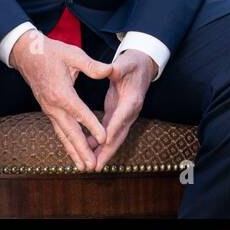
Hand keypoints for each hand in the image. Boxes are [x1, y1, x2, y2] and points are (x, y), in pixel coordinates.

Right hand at [9, 29, 116, 170]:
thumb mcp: (73, 54)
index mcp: (62, 92)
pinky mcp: (48, 110)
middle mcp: (54, 106)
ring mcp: (49, 110)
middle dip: (82, 149)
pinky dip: (67, 143)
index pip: (80, 113)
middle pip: (70, 131)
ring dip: (73, 151)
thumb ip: (91, 65)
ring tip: (84, 167)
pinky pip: (58, 130)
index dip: (92, 126)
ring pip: (63, 135)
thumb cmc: (52, 52)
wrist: (28, 54)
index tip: (104, 138)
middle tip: (92, 165)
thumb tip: (109, 70)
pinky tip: (74, 153)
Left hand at [88, 49, 156, 170]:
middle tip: (96, 166)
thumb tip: (110, 69)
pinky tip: (87, 150)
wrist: (142, 67)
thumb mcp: (126, 63)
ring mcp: (124, 115)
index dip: (114, 128)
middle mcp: (130, 111)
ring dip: (103, 152)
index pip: (123, 116)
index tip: (105, 141)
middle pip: (119, 134)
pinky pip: (108, 132)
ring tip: (90, 166)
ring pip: (114, 137)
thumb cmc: (133, 63)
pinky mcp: (117, 115)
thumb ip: (118, 68)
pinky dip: (99, 142)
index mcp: (133, 99)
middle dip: (108, 151)